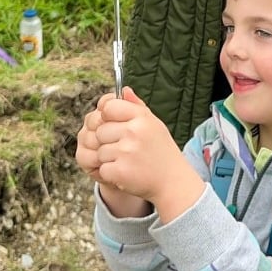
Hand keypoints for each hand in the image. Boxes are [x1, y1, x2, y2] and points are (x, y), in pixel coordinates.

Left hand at [92, 87, 204, 220]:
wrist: (172, 181)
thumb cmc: (161, 150)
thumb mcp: (153, 124)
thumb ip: (136, 106)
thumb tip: (123, 89)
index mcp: (141, 117)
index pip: (108, 107)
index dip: (106, 117)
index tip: (113, 125)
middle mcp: (134, 132)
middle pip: (99, 131)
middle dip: (106, 141)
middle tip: (124, 149)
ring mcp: (126, 152)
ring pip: (99, 151)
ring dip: (108, 159)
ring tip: (126, 161)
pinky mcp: (120, 171)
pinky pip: (102, 169)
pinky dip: (110, 174)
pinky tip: (125, 172)